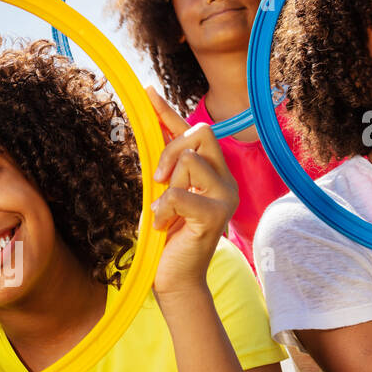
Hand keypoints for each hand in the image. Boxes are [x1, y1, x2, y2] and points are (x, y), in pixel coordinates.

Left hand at [146, 87, 238, 293]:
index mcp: (213, 173)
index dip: (168, 112)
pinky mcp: (215, 215)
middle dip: (172, 149)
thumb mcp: (159, 193)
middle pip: (200, 134)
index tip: (146, 91)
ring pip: (190, 161)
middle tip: (158, 180)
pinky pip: (179, 193)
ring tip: (166, 213)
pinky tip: (165, 227)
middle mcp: (225, 181)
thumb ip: (161, 164)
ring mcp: (225, 196)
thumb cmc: (165, 239)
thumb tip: (147, 127)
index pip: (193, 133)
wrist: (173, 280)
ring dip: (167, 187)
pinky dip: (163, 210)